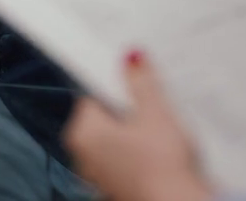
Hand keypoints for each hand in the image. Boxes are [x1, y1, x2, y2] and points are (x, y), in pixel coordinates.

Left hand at [65, 51, 210, 200]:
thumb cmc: (162, 164)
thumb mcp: (156, 113)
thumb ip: (141, 82)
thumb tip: (132, 58)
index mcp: (83, 132)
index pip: (92, 95)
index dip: (116, 86)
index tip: (134, 81)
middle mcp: (83, 156)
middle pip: (103, 119)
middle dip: (126, 111)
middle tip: (153, 108)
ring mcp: (98, 176)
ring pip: (113, 142)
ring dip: (133, 135)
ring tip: (160, 133)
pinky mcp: (114, 188)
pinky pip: (122, 161)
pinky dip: (136, 155)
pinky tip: (158, 154)